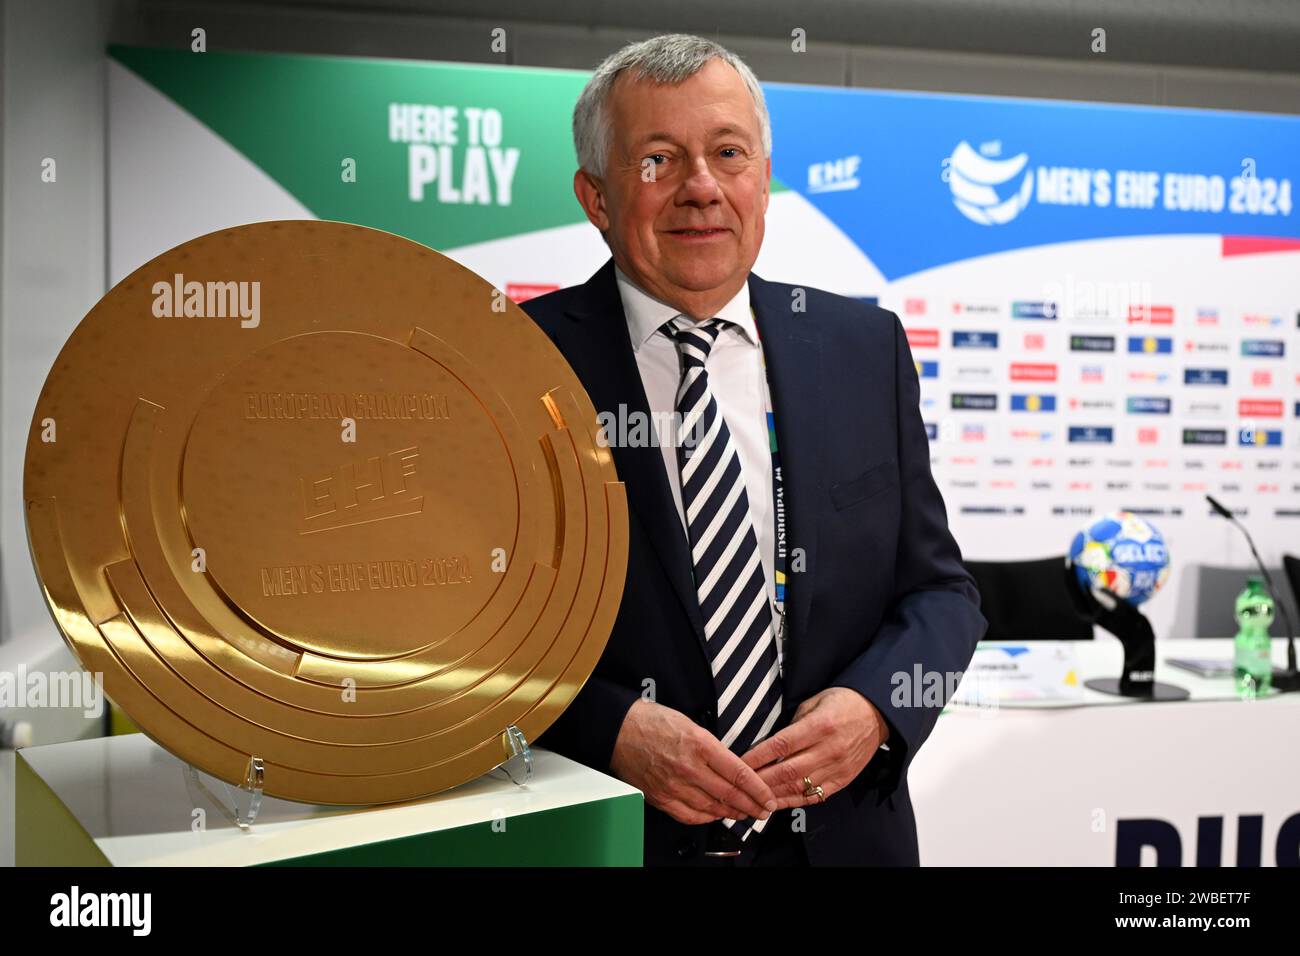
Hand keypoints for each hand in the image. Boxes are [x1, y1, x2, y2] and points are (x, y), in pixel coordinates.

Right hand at [609, 698, 778, 825]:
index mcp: (700, 745)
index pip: (739, 773)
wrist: (618, 730)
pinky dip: (706, 818)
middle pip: (729, 795)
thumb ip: (713, 747)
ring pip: (712, 808)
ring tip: (744, 813)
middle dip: (752, 806)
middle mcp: (689, 768)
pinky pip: (689, 815)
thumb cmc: (652, 721)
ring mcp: (674, 785)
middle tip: (763, 811)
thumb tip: (732, 765)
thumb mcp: (691, 724)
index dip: (758, 789)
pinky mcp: (661, 797)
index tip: (768, 797)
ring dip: (732, 813)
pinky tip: (715, 815)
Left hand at [741, 687, 888, 809]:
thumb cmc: (842, 703)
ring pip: (799, 787)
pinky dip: (794, 801)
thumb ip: (792, 724)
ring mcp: (837, 767)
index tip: (739, 762)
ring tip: (753, 799)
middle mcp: (829, 749)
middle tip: (740, 785)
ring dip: (774, 794)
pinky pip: (816, 796)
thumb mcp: (814, 703)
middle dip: (760, 780)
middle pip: (787, 770)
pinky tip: (777, 803)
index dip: (758, 756)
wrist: (877, 714)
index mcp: (819, 726)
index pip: (781, 745)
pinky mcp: (843, 780)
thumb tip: (770, 745)